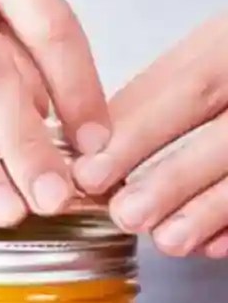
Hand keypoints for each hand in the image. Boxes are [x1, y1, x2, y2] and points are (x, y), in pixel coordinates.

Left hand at [73, 14, 227, 257]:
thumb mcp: (205, 56)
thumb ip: (155, 96)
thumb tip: (90, 149)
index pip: (188, 84)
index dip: (137, 131)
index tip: (88, 171)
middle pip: (226, 131)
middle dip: (171, 177)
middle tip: (123, 213)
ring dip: (209, 209)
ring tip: (167, 239)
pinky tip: (213, 245)